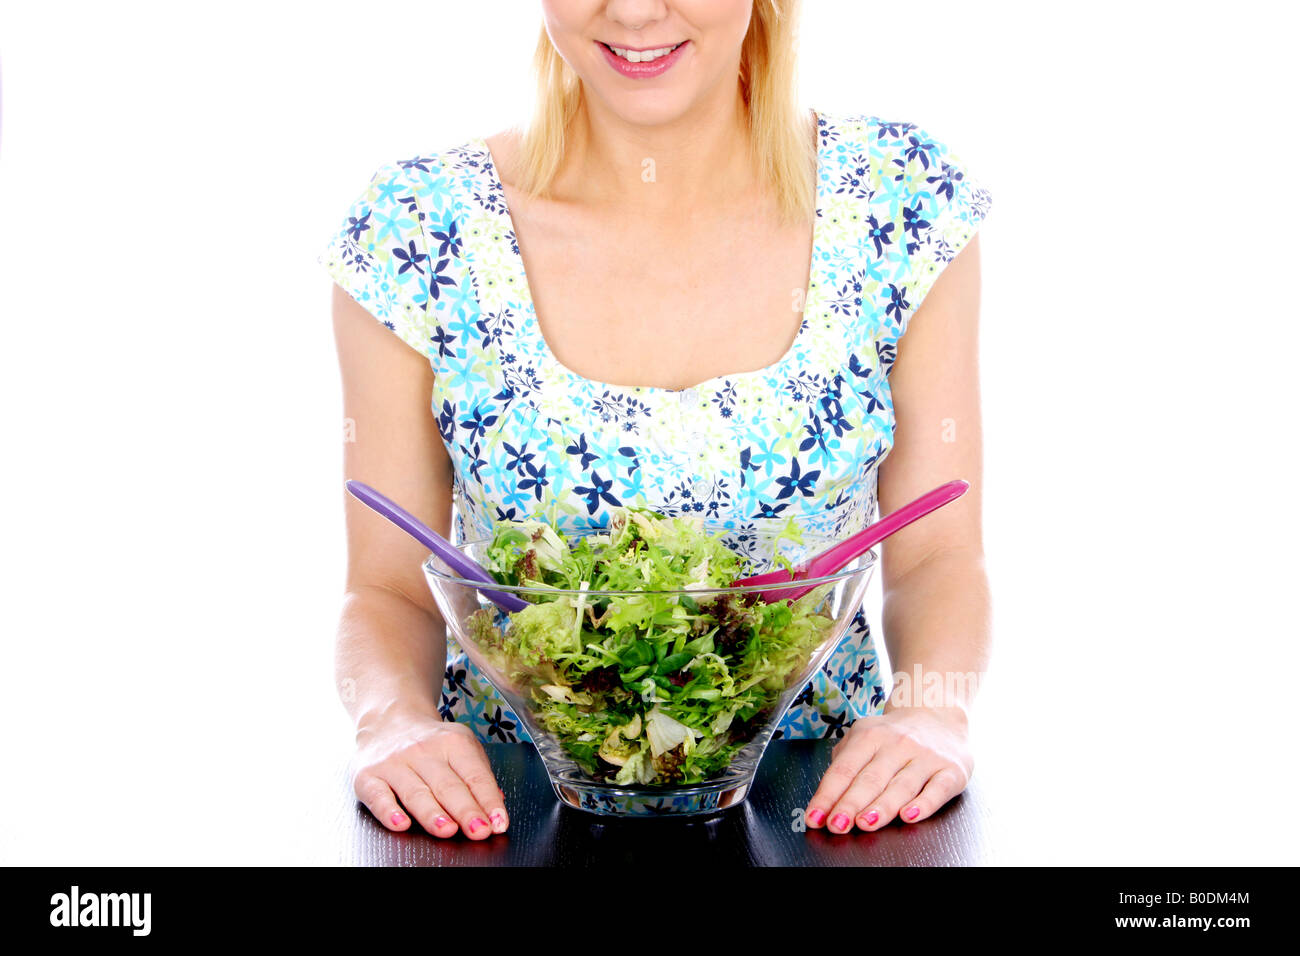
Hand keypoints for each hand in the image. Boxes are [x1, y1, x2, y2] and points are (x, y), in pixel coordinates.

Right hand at [351, 709, 507, 839]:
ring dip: (433, 813)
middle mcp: (423, 750)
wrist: (388, 719)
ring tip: (448, 830)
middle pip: (448, 785)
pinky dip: (388, 811)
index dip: (488, 800)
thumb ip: (479, 774)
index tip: (498, 823)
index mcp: (453, 742)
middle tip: (479, 831)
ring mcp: (394, 763)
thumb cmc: (431, 743)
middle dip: (465, 810)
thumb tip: (496, 803)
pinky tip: (400, 823)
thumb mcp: (461, 746)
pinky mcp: (368, 776)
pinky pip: (378, 796)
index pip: (475, 775)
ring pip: (416, 792)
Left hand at [804, 705, 972, 833]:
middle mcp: (898, 744)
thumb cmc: (894, 736)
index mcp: (870, 735)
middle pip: (870, 779)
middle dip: (850, 804)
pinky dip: (924, 804)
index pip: (844, 769)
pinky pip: (937, 790)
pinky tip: (909, 815)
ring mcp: (926, 757)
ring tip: (865, 823)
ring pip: (901, 786)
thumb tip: (825, 796)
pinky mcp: (951, 771)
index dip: (827, 795)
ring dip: (882, 807)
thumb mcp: (864, 737)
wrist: (939, 713)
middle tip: (836, 824)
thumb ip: (845, 761)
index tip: (814, 817)